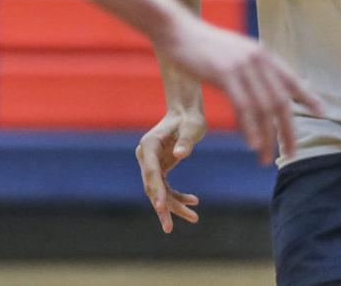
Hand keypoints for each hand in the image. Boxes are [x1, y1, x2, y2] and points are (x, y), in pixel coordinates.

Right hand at [137, 110, 205, 233]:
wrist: (186, 113)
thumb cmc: (190, 118)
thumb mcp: (192, 127)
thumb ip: (186, 140)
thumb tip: (179, 154)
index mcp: (149, 145)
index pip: (150, 172)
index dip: (156, 190)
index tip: (161, 207)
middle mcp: (146, 156)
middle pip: (151, 186)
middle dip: (162, 207)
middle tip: (169, 228)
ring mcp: (151, 163)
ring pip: (159, 191)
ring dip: (174, 206)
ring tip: (194, 217)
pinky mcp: (160, 167)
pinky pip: (166, 187)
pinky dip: (178, 196)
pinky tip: (193, 201)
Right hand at [156, 16, 323, 164]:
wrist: (179, 31)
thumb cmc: (204, 46)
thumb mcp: (236, 53)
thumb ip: (253, 68)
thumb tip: (267, 87)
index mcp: (263, 54)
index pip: (292, 80)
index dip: (308, 97)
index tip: (323, 113)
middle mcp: (258, 59)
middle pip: (281, 101)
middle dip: (288, 130)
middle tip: (291, 153)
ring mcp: (243, 66)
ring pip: (263, 108)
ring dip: (268, 137)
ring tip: (266, 159)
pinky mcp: (225, 74)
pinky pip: (243, 106)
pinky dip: (250, 128)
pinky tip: (254, 144)